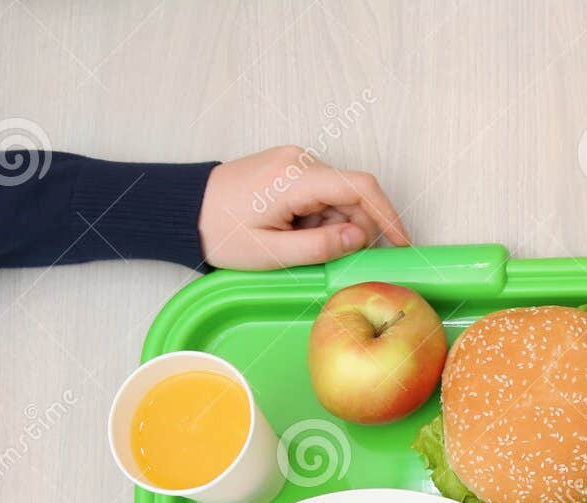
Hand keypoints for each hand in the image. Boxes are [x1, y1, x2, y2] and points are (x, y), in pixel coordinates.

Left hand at [198, 146, 410, 269]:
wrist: (183, 209)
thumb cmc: (221, 232)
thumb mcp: (272, 252)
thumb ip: (321, 247)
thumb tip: (360, 239)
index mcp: (296, 177)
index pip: (361, 188)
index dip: (389, 216)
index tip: (403, 245)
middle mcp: (300, 160)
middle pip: (353, 195)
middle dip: (356, 230)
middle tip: (338, 259)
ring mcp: (295, 160)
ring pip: (339, 197)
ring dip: (335, 226)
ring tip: (304, 246)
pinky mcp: (290, 167)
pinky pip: (323, 194)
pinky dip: (322, 218)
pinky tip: (299, 234)